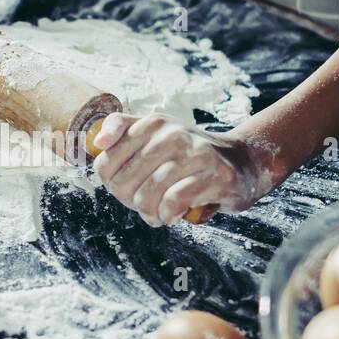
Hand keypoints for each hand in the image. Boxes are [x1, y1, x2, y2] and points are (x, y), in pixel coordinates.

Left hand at [92, 113, 279, 225]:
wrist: (240, 163)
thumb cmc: (189, 156)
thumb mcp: (154, 135)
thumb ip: (121, 130)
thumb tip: (97, 142)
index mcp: (152, 123)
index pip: (105, 163)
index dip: (112, 184)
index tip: (129, 186)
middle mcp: (172, 133)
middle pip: (123, 183)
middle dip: (131, 201)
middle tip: (147, 202)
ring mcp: (194, 153)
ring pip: (146, 195)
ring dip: (150, 213)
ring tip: (160, 211)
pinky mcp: (214, 176)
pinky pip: (172, 203)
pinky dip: (168, 215)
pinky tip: (174, 214)